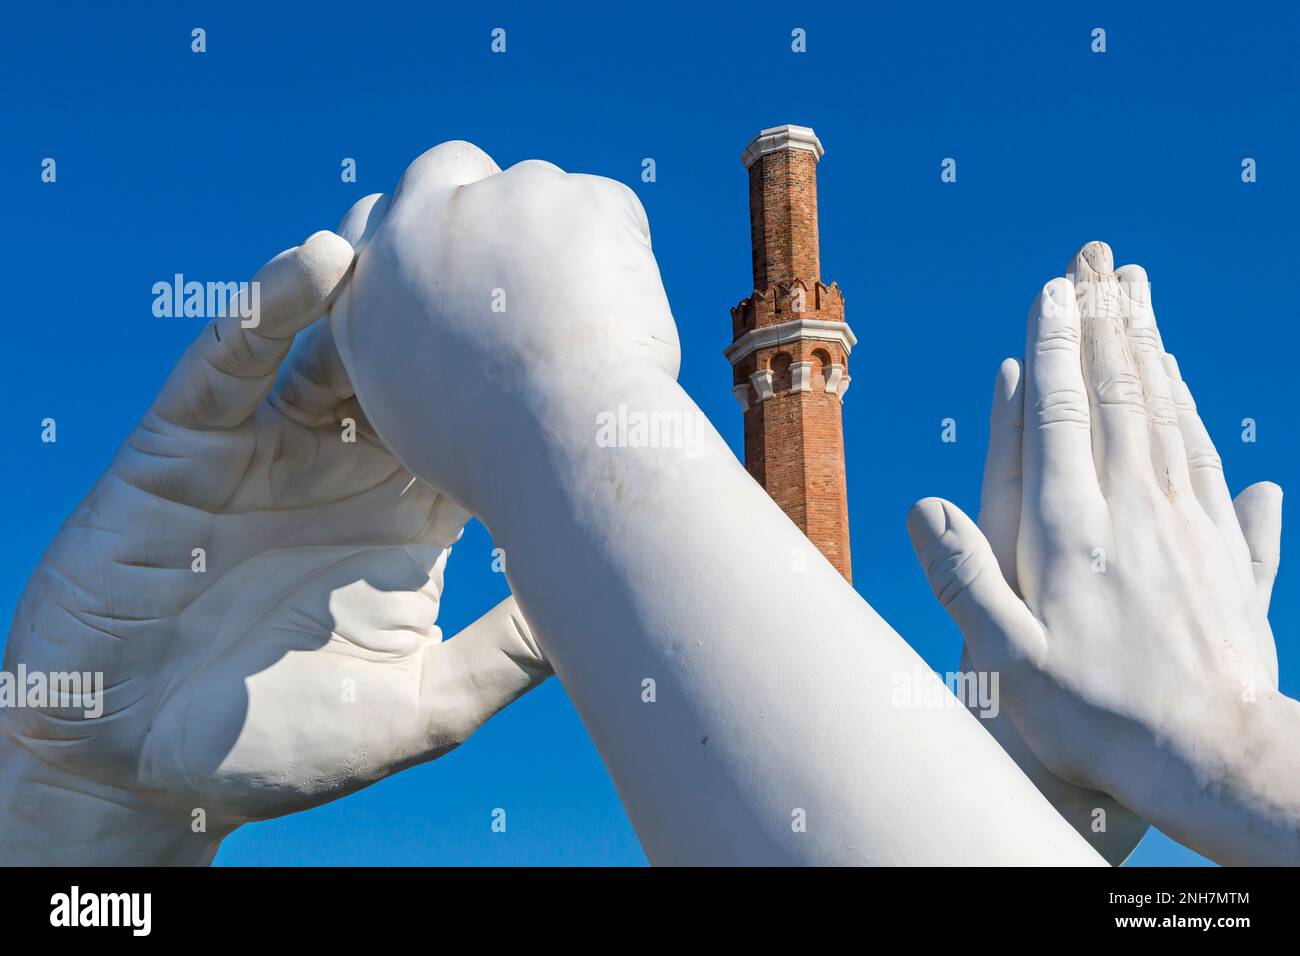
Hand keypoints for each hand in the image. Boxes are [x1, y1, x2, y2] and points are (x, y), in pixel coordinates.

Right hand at [1, 229, 549, 862]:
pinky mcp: (187, 444)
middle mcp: (346, 470)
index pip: (477, 428)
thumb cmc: (283, 748)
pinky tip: (321, 262)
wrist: (139, 768)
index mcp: (408, 520)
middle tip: (516, 252)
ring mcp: (267, 450)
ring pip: (325, 341)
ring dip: (373, 287)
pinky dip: (269, 307)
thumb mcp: (419, 707)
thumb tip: (608, 619)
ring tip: (428, 234)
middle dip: (456, 312)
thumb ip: (503, 656)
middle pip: (413, 364)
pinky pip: (230, 359)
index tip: (585, 330)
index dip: (526, 382)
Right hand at [329, 141, 679, 515]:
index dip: (431, 228)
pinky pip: (609, 208)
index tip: (468, 261)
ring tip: (589, 330)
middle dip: (491, 199)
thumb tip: (438, 325)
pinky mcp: (581, 195)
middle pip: (455, 166)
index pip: (383, 212)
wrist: (563, 444)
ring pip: (543, 195)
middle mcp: (423, 224)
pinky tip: (620, 316)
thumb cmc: (499, 456)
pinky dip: (621, 251)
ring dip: (565, 239)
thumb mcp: (413, 408)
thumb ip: (409, 340)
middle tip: (536, 260)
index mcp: (370, 281)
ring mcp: (506, 198)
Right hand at [907, 242, 1287, 863]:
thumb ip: (965, 581)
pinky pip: (1208, 463)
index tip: (1056, 287)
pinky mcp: (1227, 553)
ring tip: (1140, 296)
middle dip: (1105, 320)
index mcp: (1072, 531)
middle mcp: (1134, 512)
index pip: (1060, 415)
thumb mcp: (1008, 664)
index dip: (1056, 346)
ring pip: (1167, 415)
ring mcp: (1188, 527)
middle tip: (1099, 257)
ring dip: (1150, 350)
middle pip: (1119, 394)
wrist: (1217, 759)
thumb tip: (923, 506)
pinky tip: (1190, 392)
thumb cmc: (1098, 719)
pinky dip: (1194, 415)